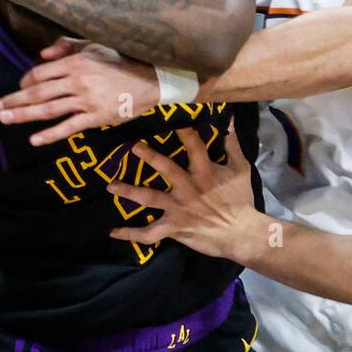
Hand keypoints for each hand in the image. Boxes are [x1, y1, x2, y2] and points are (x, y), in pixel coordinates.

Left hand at [0, 38, 160, 144]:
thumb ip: (67, 46)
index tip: (19, 89)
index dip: (25, 82)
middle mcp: (78, 81)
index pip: (40, 73)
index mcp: (76, 62)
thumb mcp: (95, 46)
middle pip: (39, 92)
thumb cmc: (121, 62)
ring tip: (5, 119)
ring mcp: (87, 101)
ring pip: (49, 109)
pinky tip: (35, 139)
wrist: (150, 81)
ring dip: (24, 115)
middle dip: (15, 100)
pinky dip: (50, 134)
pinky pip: (69, 127)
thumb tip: (43, 54)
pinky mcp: (96, 117)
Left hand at [107, 125, 260, 259]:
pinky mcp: (174, 228)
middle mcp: (188, 188)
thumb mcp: (240, 169)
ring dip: (129, 192)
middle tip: (133, 147)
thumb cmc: (240, 200)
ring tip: (111, 186)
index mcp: (205, 171)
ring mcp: (179, 209)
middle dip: (150, 157)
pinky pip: (149, 233)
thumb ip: (232, 145)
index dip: (184, 131)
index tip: (169, 117)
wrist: (240, 233)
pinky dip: (131, 234)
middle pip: (166, 169)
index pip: (194, 146)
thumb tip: (229, 122)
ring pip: (150, 199)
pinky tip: (113, 232)